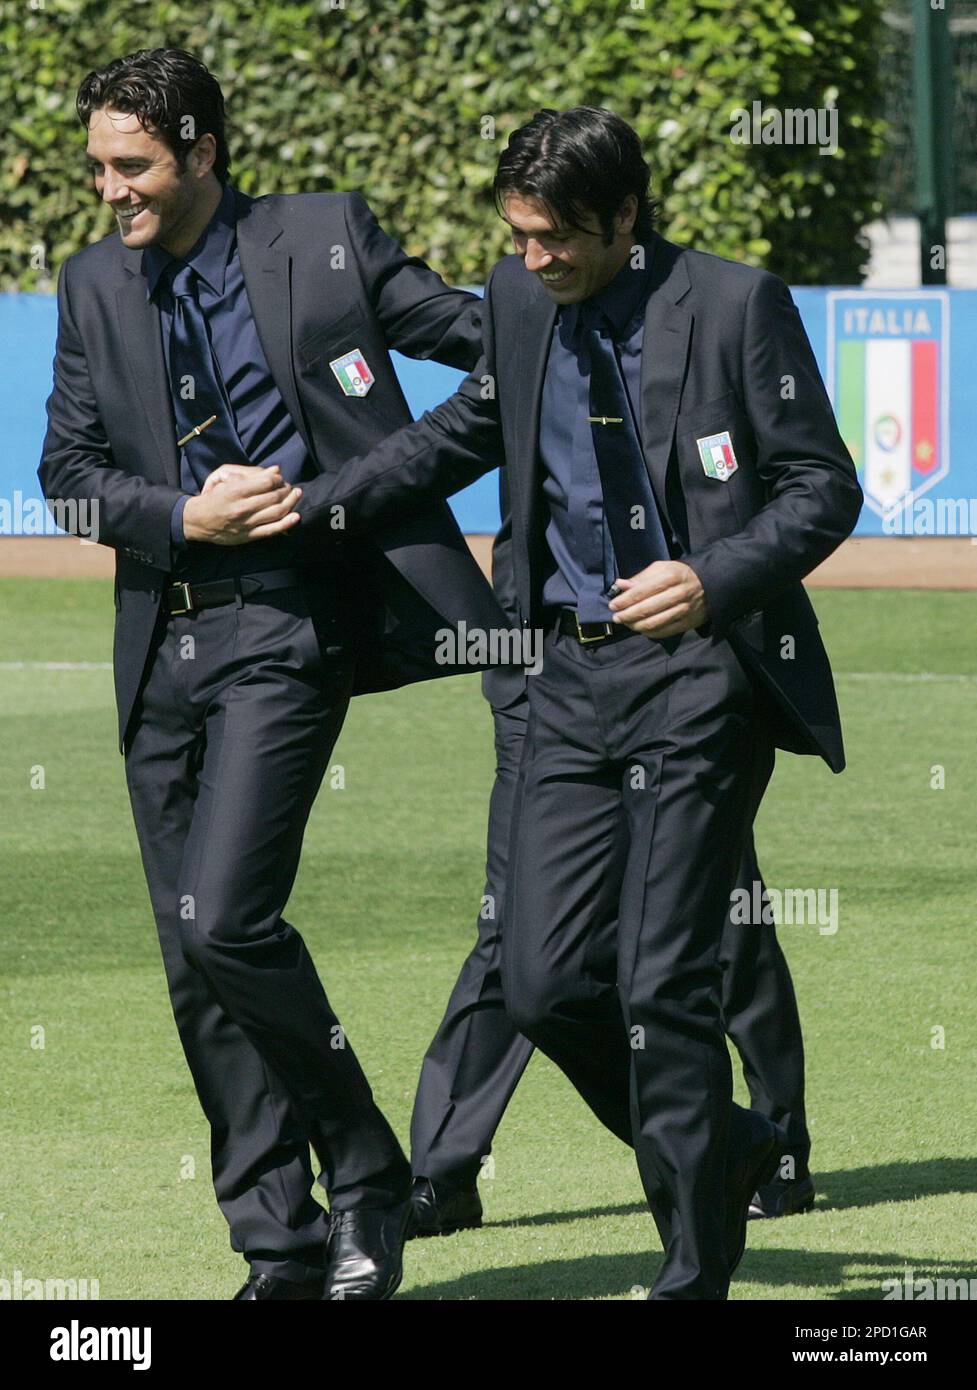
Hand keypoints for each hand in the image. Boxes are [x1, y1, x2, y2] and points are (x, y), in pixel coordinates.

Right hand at [183, 464, 302, 544]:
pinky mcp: (249, 536)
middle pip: (274, 497)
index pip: (265, 482)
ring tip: (296, 495)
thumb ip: (250, 473)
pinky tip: (296, 516)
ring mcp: (246, 523)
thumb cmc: (213, 497)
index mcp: (234, 491)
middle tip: (288, 486)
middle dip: (285, 489)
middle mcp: (242, 508)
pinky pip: (272, 530)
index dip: (277, 478)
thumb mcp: (224, 478)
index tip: (279, 477)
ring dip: (291, 502)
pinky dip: (287, 523)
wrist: (198, 521)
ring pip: (276, 512)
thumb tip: (275, 470)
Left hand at [608, 560, 708, 637]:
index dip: (625, 600)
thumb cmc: (679, 575)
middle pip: (648, 609)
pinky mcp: (688, 622)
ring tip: (626, 623)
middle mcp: (679, 593)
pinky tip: (641, 629)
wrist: (710, 584)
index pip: (643, 591)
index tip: (613, 605)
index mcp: (671, 576)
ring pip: (655, 622)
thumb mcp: (661, 568)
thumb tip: (620, 585)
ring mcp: (685, 610)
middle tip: (616, 617)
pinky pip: (665, 631)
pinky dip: (650, 632)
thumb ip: (640, 578)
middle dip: (628, 615)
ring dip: (636, 625)